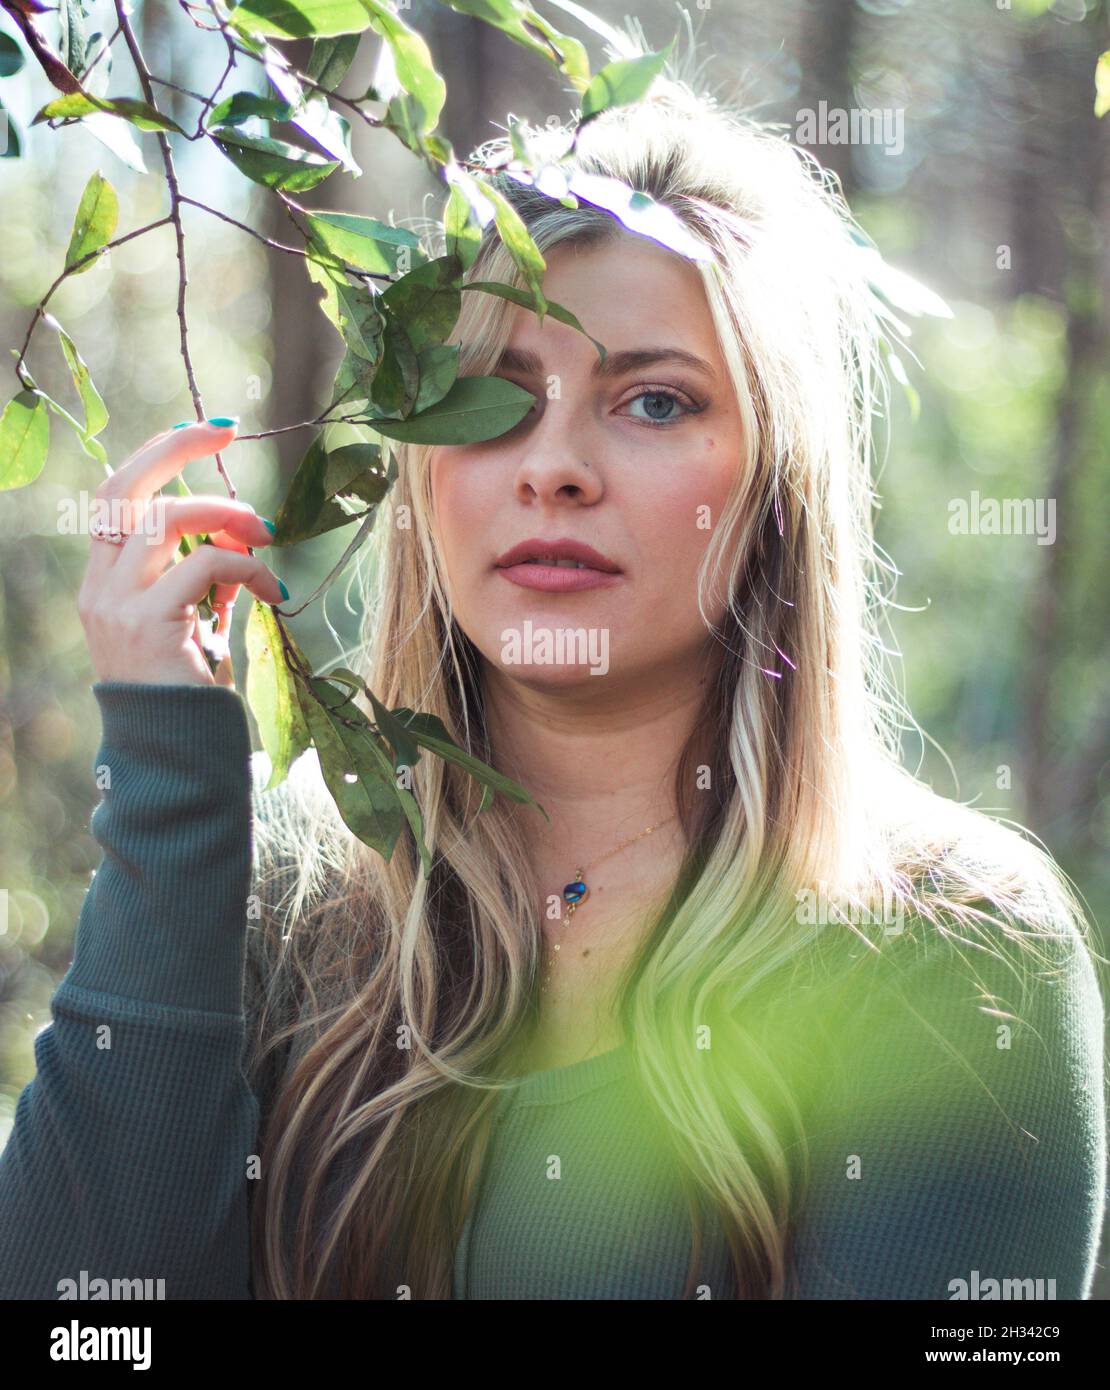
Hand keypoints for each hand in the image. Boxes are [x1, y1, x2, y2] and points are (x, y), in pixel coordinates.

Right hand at [77, 418, 285, 687]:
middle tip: (225, 433)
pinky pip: (207, 565)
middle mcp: (98, 587)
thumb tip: (241, 538)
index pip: (114, 497)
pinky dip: (250, 568)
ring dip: (227, 516)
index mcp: (101, 582)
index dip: (156, 458)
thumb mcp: (189, 625)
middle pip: (123, 488)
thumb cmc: (188, 696)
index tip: (203, 435)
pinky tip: (275, 590)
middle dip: (174, 449)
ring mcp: (117, 604)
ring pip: (167, 518)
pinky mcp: (150, 622)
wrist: (176, 758)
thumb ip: (198, 580)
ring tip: (266, 536)